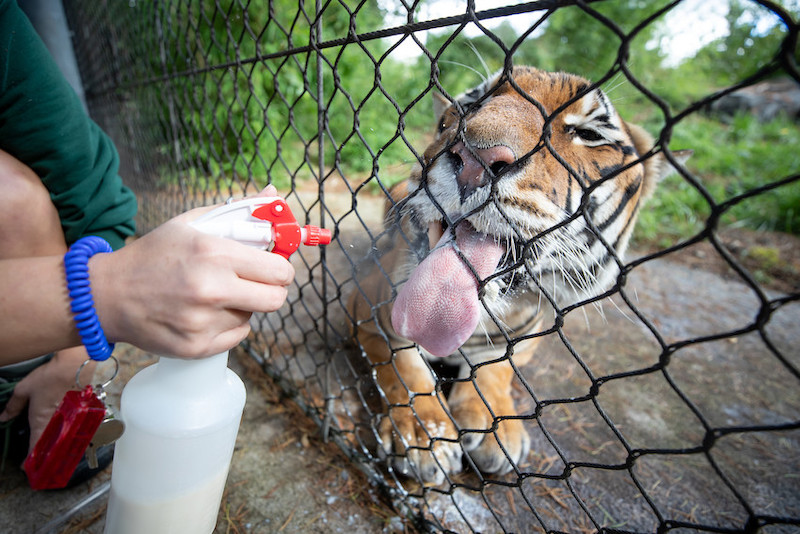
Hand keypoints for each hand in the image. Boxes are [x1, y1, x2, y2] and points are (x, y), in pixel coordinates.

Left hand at [0, 347, 93, 454]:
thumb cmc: (50, 377)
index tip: (24, 466)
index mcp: (40, 422)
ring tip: (52, 451)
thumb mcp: (24, 389)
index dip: (28, 460)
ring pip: (62, 440)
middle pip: (50, 448)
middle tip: (39, 462)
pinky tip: (65, 435)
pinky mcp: (79, 412)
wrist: (75, 366)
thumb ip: (13, 405)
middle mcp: (56, 424)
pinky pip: (72, 430)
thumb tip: (3, 416)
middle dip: (44, 457)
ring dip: (56, 448)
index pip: (34, 448)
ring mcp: (70, 419)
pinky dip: (67, 435)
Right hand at [92, 186, 295, 357]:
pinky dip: (228, 325)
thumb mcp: (192, 223)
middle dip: (271, 289)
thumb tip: (275, 194)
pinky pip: (237, 336)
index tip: (273, 266)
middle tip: (255, 283)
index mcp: (214, 254)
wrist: (107, 295)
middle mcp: (211, 290)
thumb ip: (239, 210)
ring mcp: (203, 322)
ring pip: (253, 316)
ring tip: (213, 295)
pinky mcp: (196, 347)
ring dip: (242, 306)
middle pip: (276, 299)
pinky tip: (204, 313)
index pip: (280, 270)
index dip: (281, 268)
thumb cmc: (154, 255)